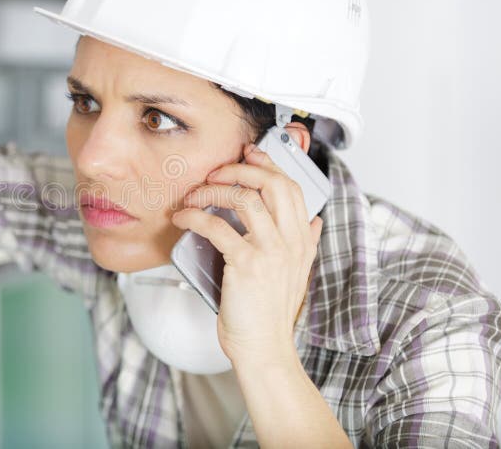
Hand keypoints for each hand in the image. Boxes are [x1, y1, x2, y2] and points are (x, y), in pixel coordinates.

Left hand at [170, 142, 322, 363]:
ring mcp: (270, 251)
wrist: (264, 347)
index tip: (247, 153)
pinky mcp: (246, 263)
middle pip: (272, 183)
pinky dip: (195, 216)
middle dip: (241, 168)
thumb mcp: (297, 273)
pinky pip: (217, 226)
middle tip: (216, 171)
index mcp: (302, 239)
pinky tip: (183, 218)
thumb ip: (307, 244)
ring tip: (194, 195)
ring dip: (213, 190)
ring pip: (245, 198)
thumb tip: (316, 221)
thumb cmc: (271, 311)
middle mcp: (291, 241)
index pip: (291, 186)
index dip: (268, 163)